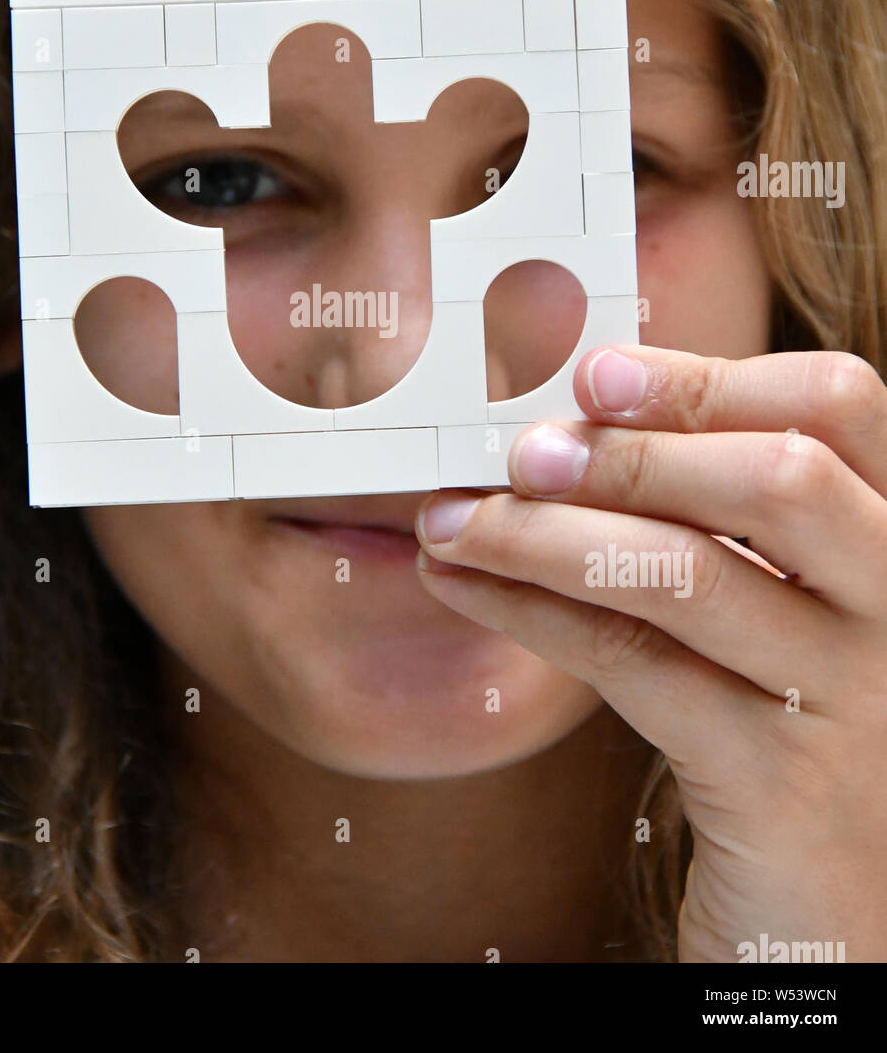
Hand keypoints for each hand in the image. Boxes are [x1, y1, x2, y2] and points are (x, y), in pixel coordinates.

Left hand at [415, 345, 886, 961]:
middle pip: (778, 476)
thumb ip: (727, 525)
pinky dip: (530, 611)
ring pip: (687, 572)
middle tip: (524, 452)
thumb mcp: (787, 613)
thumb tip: (578, 433)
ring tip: (455, 520)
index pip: (840, 407)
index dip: (710, 378)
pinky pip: (633, 665)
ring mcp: (856, 700)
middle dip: (632, 451)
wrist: (840, 925)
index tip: (599, 376)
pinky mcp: (779, 787)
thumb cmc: (796, 738)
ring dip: (546, 533)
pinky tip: (467, 587)